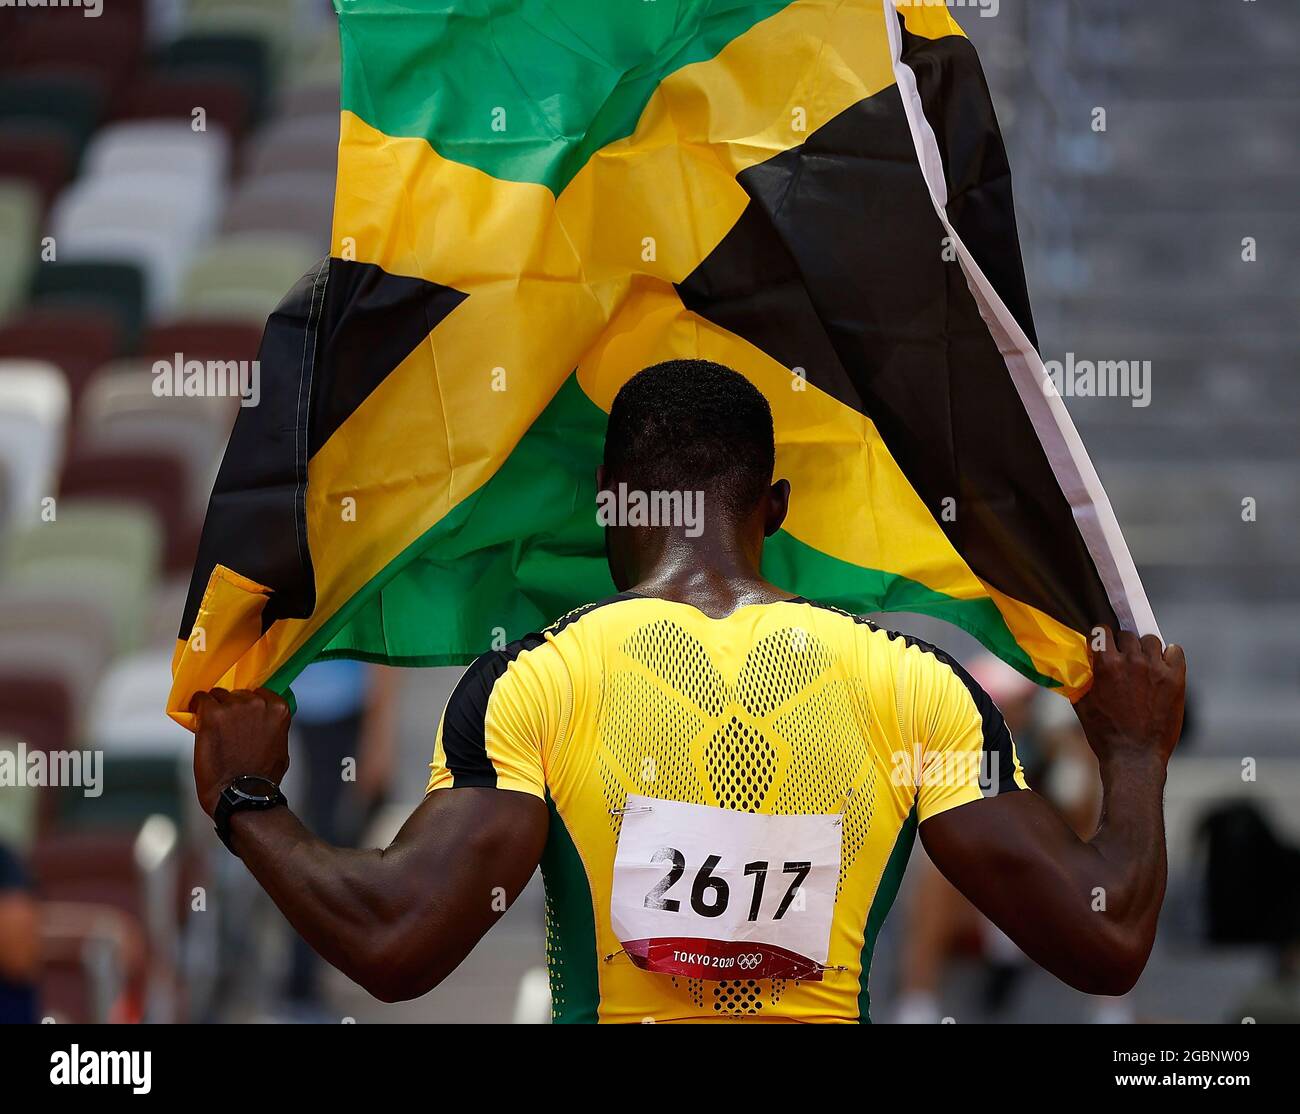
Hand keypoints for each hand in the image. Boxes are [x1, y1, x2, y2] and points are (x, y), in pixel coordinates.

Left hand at [191, 688, 290, 817]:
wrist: (241, 795)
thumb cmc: (262, 779)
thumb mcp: (280, 748)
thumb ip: (272, 728)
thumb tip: (264, 723)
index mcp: (279, 709)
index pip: (260, 693)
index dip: (249, 705)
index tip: (241, 717)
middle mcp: (258, 703)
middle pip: (238, 694)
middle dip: (232, 708)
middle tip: (226, 728)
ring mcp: (235, 707)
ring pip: (218, 695)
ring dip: (214, 708)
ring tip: (211, 728)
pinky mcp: (213, 714)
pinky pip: (200, 698)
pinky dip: (196, 706)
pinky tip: (195, 716)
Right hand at [1073, 630, 1185, 768]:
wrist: (1134, 757)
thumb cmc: (1104, 733)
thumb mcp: (1082, 703)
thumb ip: (1082, 677)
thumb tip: (1080, 662)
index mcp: (1106, 664)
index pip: (1102, 631)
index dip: (1101, 638)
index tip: (1103, 646)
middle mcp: (1131, 661)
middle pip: (1127, 635)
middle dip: (1123, 645)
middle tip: (1123, 660)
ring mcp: (1156, 669)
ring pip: (1151, 640)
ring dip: (1145, 649)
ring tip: (1144, 664)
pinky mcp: (1176, 679)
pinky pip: (1176, 652)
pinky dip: (1169, 656)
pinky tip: (1162, 667)